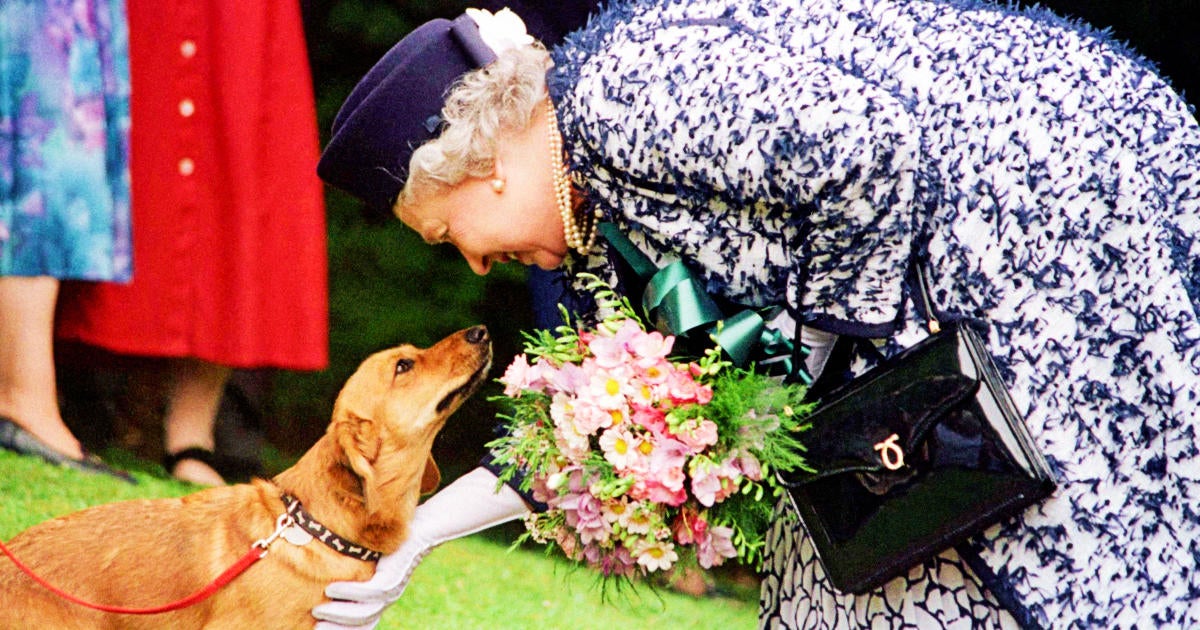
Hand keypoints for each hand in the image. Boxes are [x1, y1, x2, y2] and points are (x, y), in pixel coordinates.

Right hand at [311, 532, 429, 627]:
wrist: (424, 527)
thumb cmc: (392, 539)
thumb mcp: (370, 558)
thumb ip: (354, 568)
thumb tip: (324, 571)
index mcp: (382, 596)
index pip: (361, 623)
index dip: (341, 629)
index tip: (317, 628)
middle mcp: (387, 598)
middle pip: (361, 623)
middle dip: (336, 629)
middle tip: (314, 627)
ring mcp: (392, 589)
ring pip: (363, 612)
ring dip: (338, 613)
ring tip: (317, 609)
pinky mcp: (393, 577)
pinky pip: (369, 591)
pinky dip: (349, 592)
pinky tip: (331, 588)